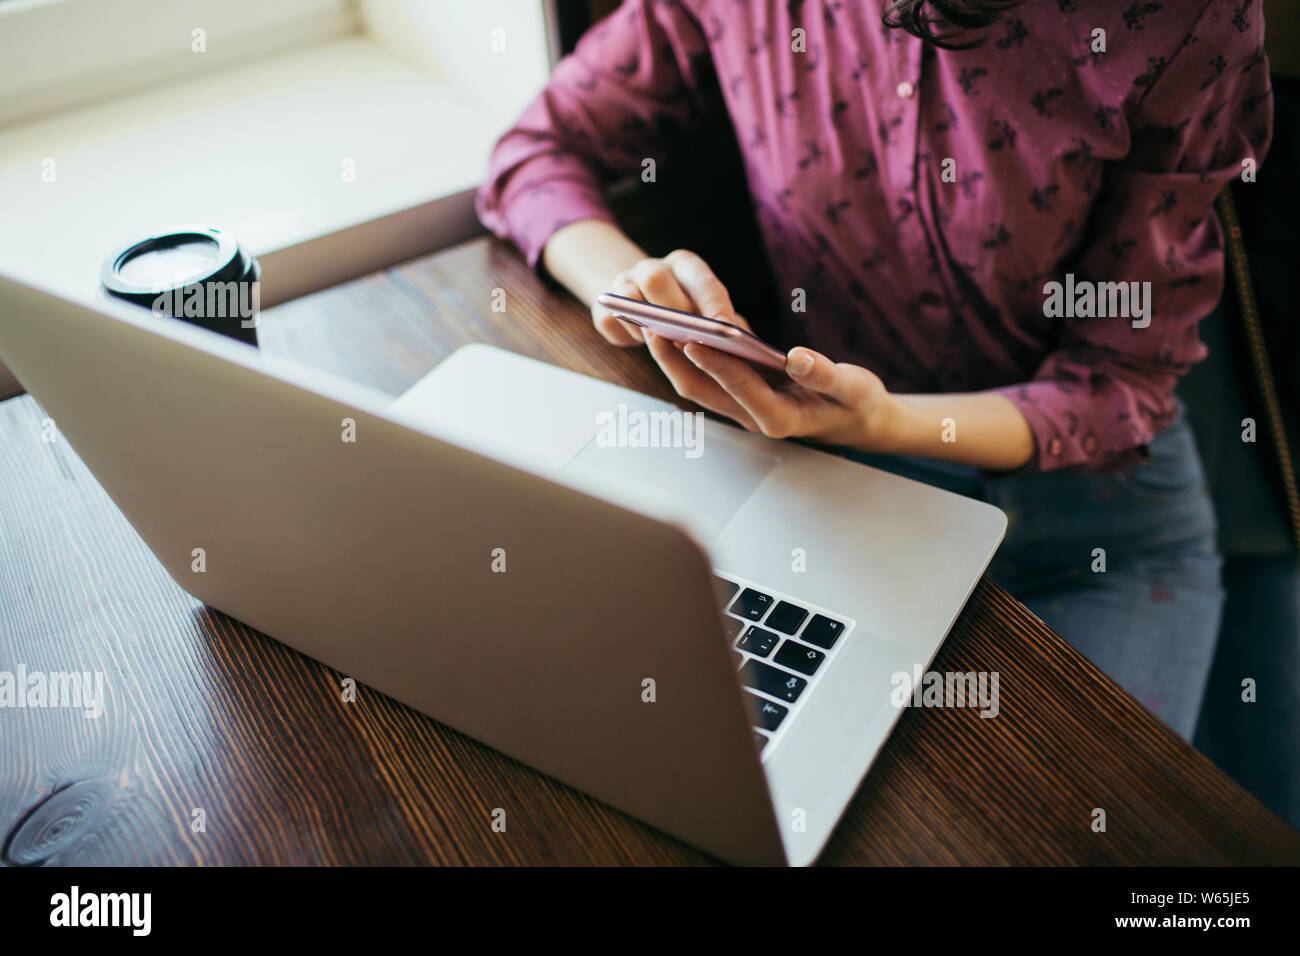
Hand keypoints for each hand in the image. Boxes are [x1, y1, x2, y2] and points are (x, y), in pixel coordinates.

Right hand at [591, 248, 749, 346]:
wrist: (642, 307)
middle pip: (654, 279)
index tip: (722, 328)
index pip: (700, 280)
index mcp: (684, 265)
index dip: (712, 304)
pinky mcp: (602, 307)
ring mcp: (623, 284)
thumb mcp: (706, 316)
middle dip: (672, 312)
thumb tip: (721, 340)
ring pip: (627, 298)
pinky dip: (626, 335)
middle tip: (688, 341)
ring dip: (645, 325)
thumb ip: (713, 323)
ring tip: (661, 342)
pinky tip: (638, 341)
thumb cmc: (686, 316)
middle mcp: (652, 268)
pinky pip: (609, 320)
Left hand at [649, 335, 897, 448]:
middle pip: (702, 388)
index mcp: (779, 418)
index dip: (713, 361)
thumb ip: (825, 375)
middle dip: (674, 357)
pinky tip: (670, 327)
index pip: (737, 386)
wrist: (858, 422)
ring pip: (697, 384)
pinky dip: (685, 354)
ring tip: (649, 320)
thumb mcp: (853, 389)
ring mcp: (743, 409)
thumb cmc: (857, 404)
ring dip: (671, 355)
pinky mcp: (740, 397)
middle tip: (651, 322)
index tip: (689, 336)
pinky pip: (705, 377)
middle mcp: (753, 418)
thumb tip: (796, 357)